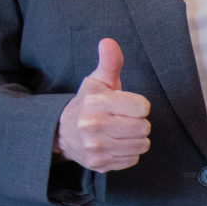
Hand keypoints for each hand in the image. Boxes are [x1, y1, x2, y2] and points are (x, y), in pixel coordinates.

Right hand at [56, 38, 150, 171]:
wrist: (62, 132)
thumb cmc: (90, 103)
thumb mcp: (99, 81)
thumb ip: (110, 62)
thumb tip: (108, 41)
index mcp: (97, 103)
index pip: (143, 108)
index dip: (139, 106)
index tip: (127, 105)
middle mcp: (93, 126)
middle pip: (144, 128)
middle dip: (138, 123)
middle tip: (123, 119)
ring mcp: (95, 147)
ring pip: (141, 145)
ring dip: (136, 139)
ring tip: (120, 132)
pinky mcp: (98, 164)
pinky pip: (132, 159)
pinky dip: (128, 153)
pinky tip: (114, 144)